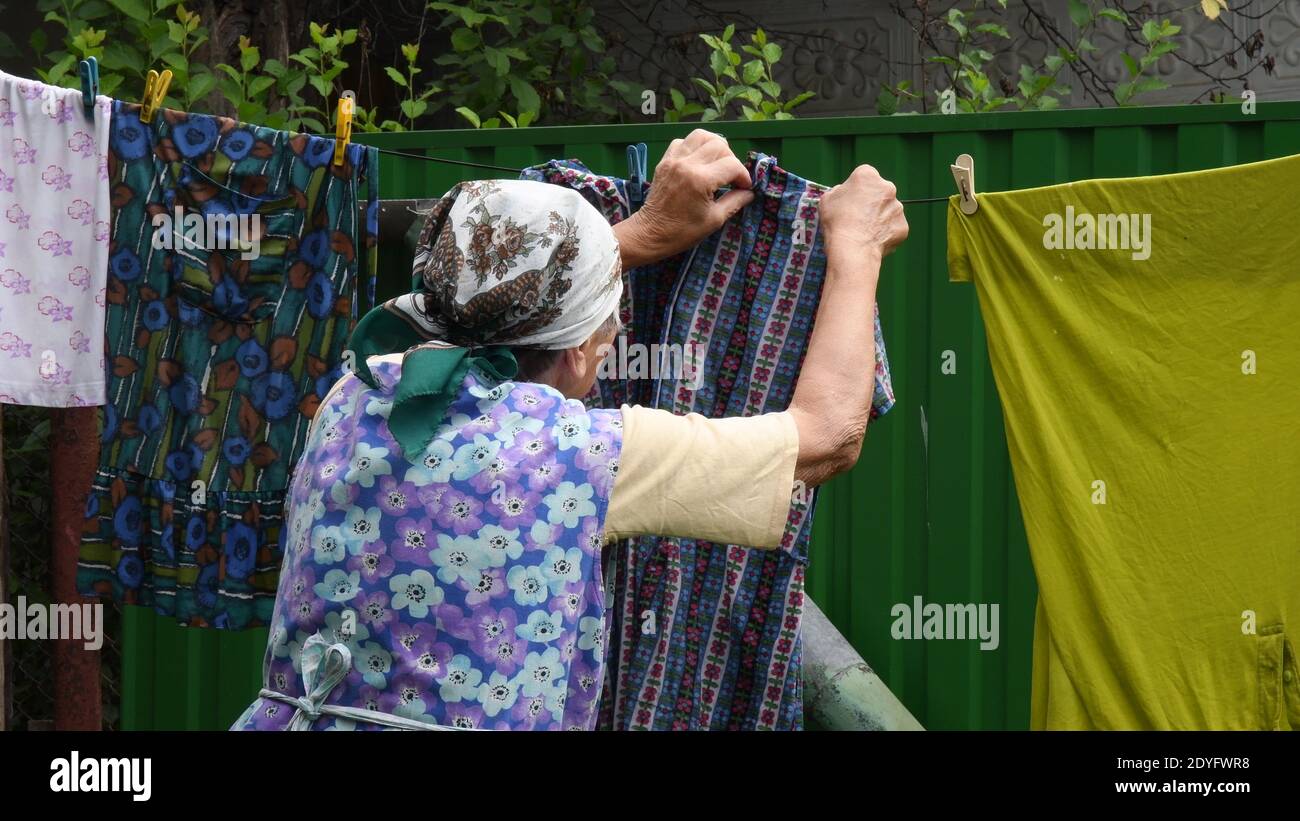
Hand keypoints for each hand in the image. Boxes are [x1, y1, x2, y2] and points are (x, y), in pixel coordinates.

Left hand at [613, 129, 754, 267]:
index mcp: (700, 180)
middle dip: (731, 159)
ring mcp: (674, 159)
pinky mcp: (665, 160)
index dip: (743, 176)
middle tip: (731, 176)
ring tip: (717, 162)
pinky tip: (698, 161)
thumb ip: (735, 202)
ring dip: (714, 146)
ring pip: (701, 136)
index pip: (732, 165)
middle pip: (719, 145)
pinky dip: (695, 147)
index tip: (744, 187)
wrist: (650, 233)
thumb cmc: (682, 231)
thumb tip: (749, 192)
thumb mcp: (714, 220)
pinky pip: (683, 141)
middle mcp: (687, 164)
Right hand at [819, 164, 908, 262]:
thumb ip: (839, 192)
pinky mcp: (903, 226)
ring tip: (864, 232)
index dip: (857, 189)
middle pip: (880, 192)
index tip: (851, 201)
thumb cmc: (837, 221)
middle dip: (872, 202)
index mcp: (867, 175)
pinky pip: (893, 228)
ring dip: (879, 218)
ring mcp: (898, 208)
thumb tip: (844, 194)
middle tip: (858, 217)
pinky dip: (885, 233)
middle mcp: (887, 187)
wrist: (853, 248)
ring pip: (888, 210)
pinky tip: (872, 241)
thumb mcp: (827, 199)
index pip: (864, 177)